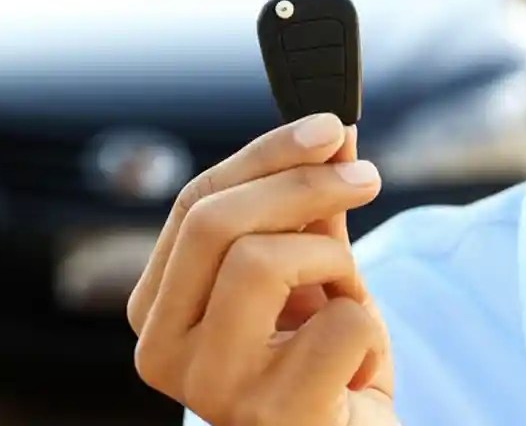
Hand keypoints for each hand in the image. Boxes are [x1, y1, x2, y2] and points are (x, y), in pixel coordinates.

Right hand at [127, 113, 397, 425]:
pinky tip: (355, 366)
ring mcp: (211, 387)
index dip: (266, 155)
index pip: (196, 204)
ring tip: (348, 299)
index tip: (328, 129)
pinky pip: (336, 325)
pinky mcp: (272, 416)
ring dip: (332, 265)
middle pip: (216, 223)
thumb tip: (333, 135)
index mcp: (158, 308)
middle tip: (365, 177)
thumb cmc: (322, 367)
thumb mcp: (310, 278)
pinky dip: (367, 330)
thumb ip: (310, 210)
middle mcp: (165, 349)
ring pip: (261, 263)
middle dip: (301, 184)